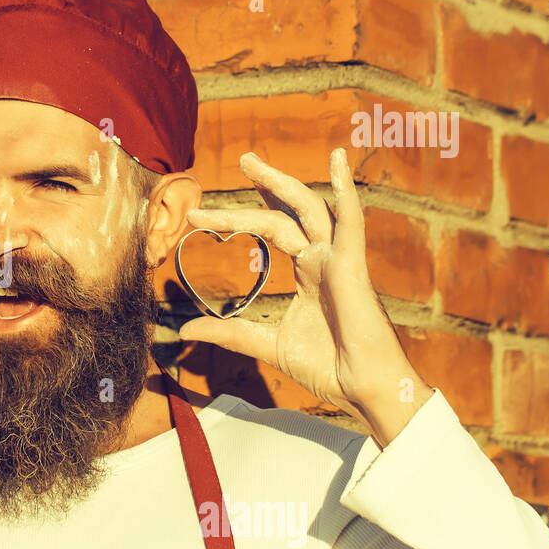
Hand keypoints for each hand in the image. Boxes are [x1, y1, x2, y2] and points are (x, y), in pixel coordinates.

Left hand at [176, 148, 427, 429]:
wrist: (362, 389)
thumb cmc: (328, 368)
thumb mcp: (267, 344)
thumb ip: (230, 333)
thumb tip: (186, 328)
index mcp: (309, 273)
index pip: (274, 230)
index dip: (241, 216)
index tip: (200, 214)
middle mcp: (324, 259)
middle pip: (289, 212)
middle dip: (265, 185)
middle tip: (241, 159)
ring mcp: (339, 260)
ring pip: (310, 209)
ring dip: (282, 182)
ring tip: (253, 161)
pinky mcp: (353, 268)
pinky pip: (351, 222)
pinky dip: (345, 191)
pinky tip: (337, 161)